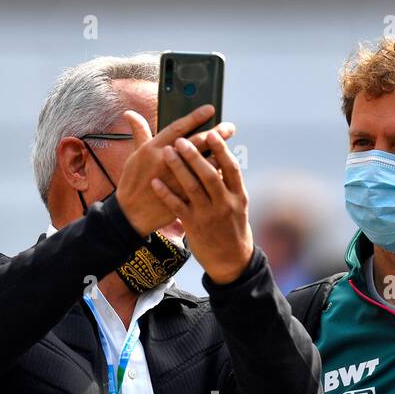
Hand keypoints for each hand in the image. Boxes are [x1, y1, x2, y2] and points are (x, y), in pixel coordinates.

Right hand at [117, 105, 234, 236]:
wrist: (131, 214)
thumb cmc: (132, 182)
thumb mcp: (134, 156)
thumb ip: (139, 133)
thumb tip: (130, 114)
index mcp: (154, 148)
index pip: (178, 127)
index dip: (196, 117)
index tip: (210, 110)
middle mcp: (165, 162)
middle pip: (196, 144)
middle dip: (215, 134)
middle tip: (229, 128)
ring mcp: (175, 180)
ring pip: (203, 165)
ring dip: (219, 156)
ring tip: (229, 149)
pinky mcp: (182, 196)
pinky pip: (203, 185)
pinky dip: (215, 178)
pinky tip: (224, 171)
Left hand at [149, 127, 253, 284]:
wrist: (231, 261)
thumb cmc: (233, 228)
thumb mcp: (239, 206)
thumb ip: (230, 184)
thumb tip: (222, 159)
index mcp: (238, 196)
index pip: (231, 168)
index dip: (221, 150)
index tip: (212, 132)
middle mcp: (225, 204)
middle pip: (209, 175)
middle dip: (195, 156)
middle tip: (182, 140)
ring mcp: (209, 215)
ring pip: (192, 188)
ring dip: (178, 168)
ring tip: (167, 152)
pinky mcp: (195, 226)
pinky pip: (177, 207)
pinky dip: (166, 193)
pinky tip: (155, 182)